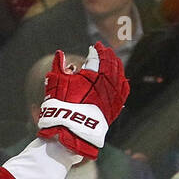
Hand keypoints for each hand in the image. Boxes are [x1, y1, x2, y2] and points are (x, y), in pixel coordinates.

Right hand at [36, 43, 129, 158]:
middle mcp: (107, 83)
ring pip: (119, 75)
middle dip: (108, 56)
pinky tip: (120, 79)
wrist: (71, 131)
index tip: (94, 47)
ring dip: (116, 67)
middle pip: (111, 64)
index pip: (97, 57)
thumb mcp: (56, 83)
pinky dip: (121, 82)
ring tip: (113, 62)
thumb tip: (60, 53)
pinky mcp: (116, 107)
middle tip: (105, 51)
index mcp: (94, 74)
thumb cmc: (61, 106)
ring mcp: (113, 95)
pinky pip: (123, 90)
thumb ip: (58, 66)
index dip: (96, 51)